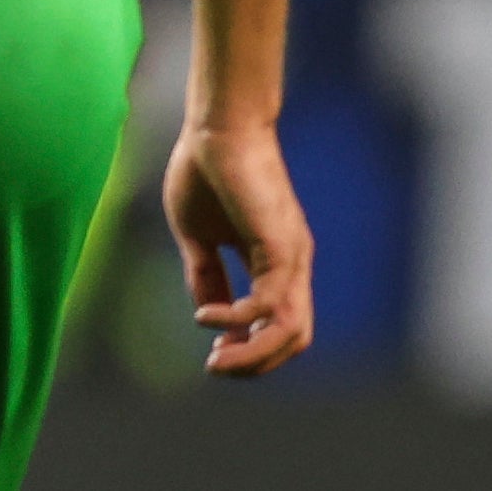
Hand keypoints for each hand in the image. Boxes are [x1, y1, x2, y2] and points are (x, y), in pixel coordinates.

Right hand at [162, 120, 314, 375]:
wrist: (216, 127)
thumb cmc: (205, 169)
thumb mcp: (196, 235)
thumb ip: (205, 274)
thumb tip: (207, 316)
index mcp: (275, 262)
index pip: (280, 325)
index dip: (252, 348)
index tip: (214, 353)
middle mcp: (292, 265)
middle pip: (294, 339)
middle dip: (257, 364)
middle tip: (217, 366)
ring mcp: (291, 257)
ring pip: (290, 331)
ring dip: (254, 355)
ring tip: (216, 357)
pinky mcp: (280, 246)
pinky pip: (269, 303)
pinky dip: (237, 319)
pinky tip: (206, 316)